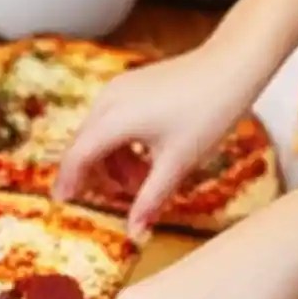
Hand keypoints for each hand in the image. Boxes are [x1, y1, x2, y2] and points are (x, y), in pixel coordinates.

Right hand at [53, 45, 261, 235]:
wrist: (233, 65)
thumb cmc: (208, 112)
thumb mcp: (178, 163)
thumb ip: (150, 200)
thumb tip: (134, 233)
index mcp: (115, 120)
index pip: (78, 157)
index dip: (69, 182)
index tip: (64, 203)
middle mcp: (109, 100)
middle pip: (85, 145)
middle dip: (97, 175)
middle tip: (119, 198)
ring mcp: (120, 88)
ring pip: (100, 133)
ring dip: (114, 161)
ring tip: (144, 179)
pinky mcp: (132, 84)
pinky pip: (113, 119)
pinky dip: (123, 142)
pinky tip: (148, 156)